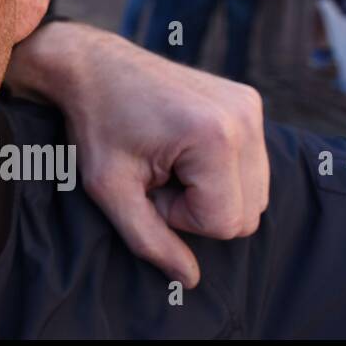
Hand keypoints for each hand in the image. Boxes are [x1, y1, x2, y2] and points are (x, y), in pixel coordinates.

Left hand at [6, 21, 268, 288]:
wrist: (92, 66)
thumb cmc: (95, 122)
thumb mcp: (109, 187)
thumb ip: (149, 240)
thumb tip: (190, 280)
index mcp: (215, 137)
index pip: (224, 224)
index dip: (178, 216)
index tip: (147, 184)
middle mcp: (244, 118)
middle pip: (247, 214)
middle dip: (197, 207)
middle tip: (155, 174)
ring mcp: (250, 106)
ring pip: (253, 194)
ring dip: (209, 191)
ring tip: (167, 161)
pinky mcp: (249, 101)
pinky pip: (251, 166)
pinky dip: (219, 171)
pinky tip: (181, 148)